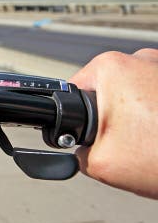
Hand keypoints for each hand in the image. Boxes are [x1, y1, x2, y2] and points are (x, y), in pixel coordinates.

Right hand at [70, 48, 157, 198]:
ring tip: (152, 142)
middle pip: (107, 93)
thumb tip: (82, 149)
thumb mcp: (99, 163)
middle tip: (127, 145)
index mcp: (111, 67)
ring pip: (135, 96)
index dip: (77, 120)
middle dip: (112, 119)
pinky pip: (156, 98)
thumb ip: (77, 153)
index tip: (94, 137)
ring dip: (139, 118)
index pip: (73, 92)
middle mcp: (141, 59)